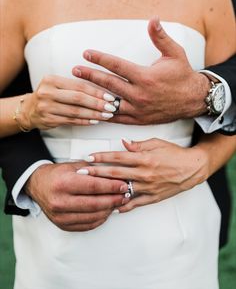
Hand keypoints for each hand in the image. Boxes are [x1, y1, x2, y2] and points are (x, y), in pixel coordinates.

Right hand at [19, 75, 116, 129]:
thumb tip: (102, 92)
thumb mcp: (57, 85)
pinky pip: (70, 121)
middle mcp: (47, 92)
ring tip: (106, 116)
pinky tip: (94, 121)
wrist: (28, 109)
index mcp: (52, 80)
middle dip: (97, 104)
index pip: (79, 86)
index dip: (96, 91)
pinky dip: (84, 121)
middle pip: (78, 98)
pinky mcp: (48, 119)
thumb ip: (75, 86)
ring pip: (75, 111)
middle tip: (111, 108)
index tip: (110, 96)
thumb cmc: (49, 95)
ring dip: (93, 114)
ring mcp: (46, 107)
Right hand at [25, 162, 128, 230]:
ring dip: (109, 210)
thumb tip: (116, 174)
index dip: (111, 186)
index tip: (123, 185)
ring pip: (92, 216)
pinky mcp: (62, 225)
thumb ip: (94, 170)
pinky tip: (107, 211)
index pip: (93, 186)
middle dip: (114, 199)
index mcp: (63, 183)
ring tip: (118, 202)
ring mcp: (60, 216)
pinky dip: (100, 219)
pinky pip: (87, 225)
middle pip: (95, 203)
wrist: (39, 185)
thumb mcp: (74, 166)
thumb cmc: (58, 174)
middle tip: (125, 195)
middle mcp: (60, 201)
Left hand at [73, 17, 209, 123]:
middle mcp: (139, 94)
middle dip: (90, 76)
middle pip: (108, 84)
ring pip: (109, 103)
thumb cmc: (182, 75)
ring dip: (93, 96)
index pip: (116, 65)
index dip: (99, 58)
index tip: (86, 53)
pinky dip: (103, 115)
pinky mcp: (138, 119)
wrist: (194, 100)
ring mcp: (138, 109)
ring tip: (78, 90)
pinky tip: (92, 111)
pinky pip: (117, 118)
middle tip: (74, 70)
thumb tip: (153, 18)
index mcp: (145, 77)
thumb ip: (160, 37)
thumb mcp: (174, 53)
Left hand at [78, 138, 208, 212]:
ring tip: (90, 190)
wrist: (192, 168)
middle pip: (115, 173)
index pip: (118, 157)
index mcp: (144, 158)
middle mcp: (144, 173)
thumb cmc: (174, 153)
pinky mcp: (153, 197)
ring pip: (122, 189)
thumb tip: (122, 143)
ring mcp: (148, 187)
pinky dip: (123, 206)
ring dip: (105, 190)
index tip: (88, 157)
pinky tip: (111, 207)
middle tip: (80, 173)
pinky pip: (135, 203)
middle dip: (96, 173)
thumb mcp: (157, 143)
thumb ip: (138, 145)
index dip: (101, 157)